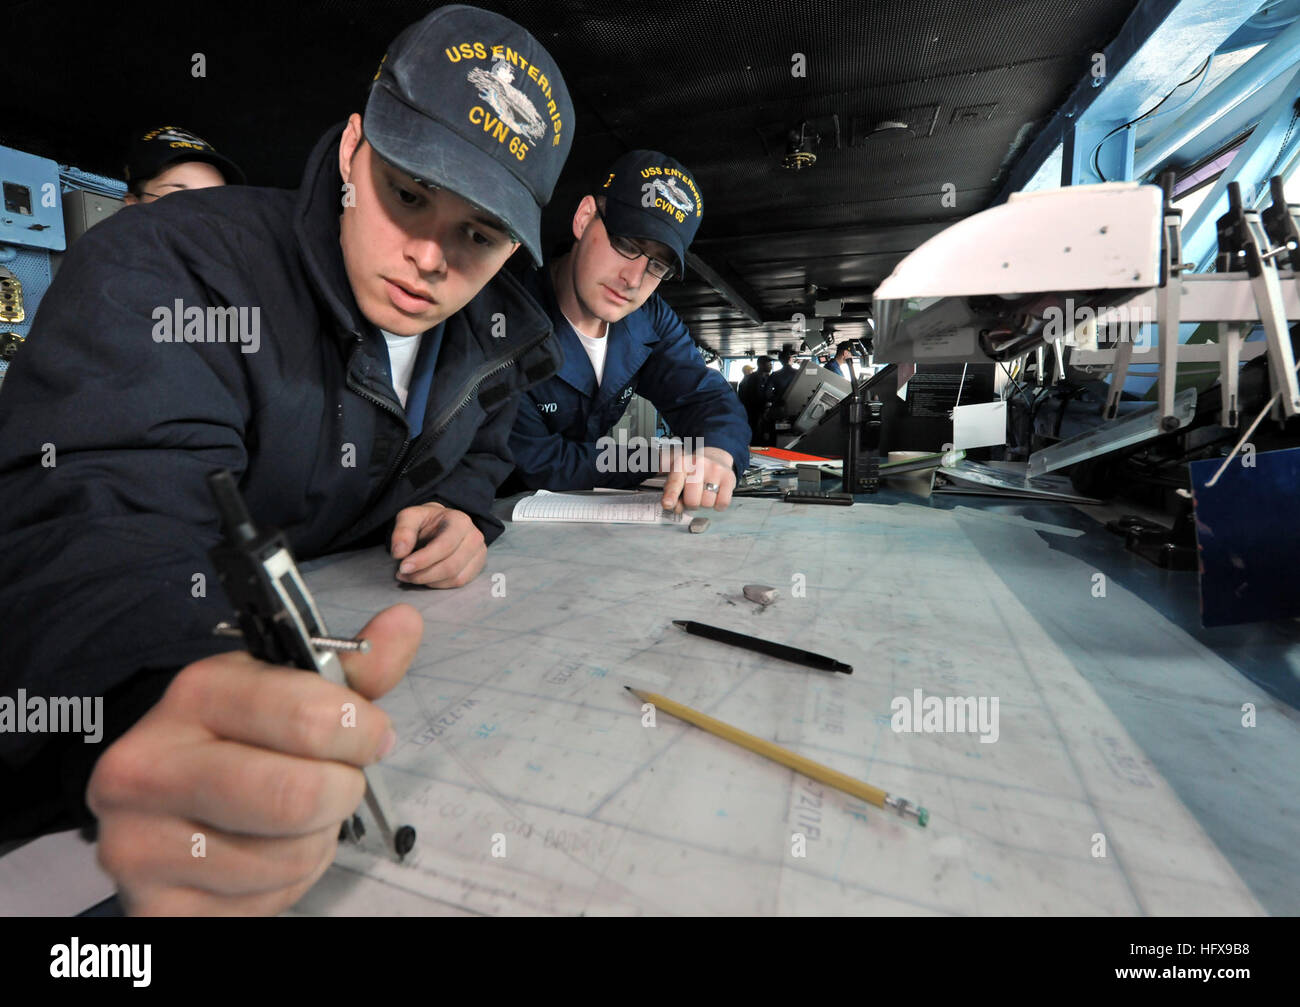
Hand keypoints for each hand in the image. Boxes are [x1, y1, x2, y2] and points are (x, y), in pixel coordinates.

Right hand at [86, 604, 422, 915]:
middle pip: (298, 797)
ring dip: (316, 840)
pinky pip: (266, 901)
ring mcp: (141, 843)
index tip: (370, 735)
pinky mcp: (159, 906)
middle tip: (336, 782)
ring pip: (289, 857)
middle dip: (341, 792)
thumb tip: (405, 623)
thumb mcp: (291, 689)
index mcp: (193, 695)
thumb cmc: (239, 737)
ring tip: (292, 818)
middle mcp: (149, 768)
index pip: (309, 717)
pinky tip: (263, 853)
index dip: (362, 732)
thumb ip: (354, 667)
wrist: (162, 803)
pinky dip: (287, 882)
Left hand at [390, 502, 486, 587]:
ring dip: (429, 581)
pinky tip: (425, 578)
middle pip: (450, 565)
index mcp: (460, 521)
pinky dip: (439, 584)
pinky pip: (459, 582)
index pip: (444, 546)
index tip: (403, 568)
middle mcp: (475, 536)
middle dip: (423, 574)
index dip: (423, 560)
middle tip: (402, 575)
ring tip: (410, 576)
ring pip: (455, 577)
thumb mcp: (410, 517)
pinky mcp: (478, 566)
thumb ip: (402, 531)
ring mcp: (480, 553)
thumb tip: (399, 553)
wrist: (441, 524)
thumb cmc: (426, 522)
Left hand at [660, 445, 734, 511]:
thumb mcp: (678, 476)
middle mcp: (698, 464)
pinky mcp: (729, 478)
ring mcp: (715, 470)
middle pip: (692, 500)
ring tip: (705, 493)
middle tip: (693, 495)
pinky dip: (718, 504)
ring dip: (705, 504)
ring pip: (707, 503)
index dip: (670, 495)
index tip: (667, 504)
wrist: (715, 457)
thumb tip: (676, 508)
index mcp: (681, 464)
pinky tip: (715, 495)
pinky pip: (722, 502)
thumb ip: (672, 492)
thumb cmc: (694, 471)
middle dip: (691, 504)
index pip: (675, 482)